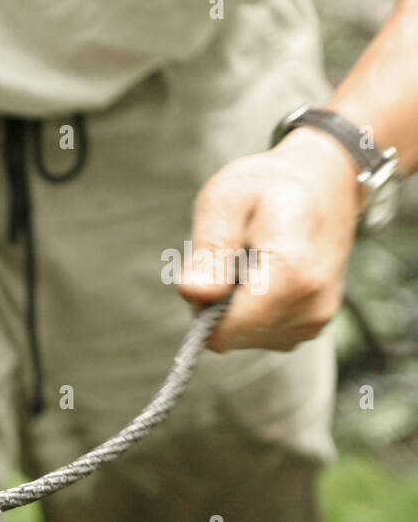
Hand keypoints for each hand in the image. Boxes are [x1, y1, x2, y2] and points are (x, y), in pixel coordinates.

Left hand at [178, 126, 362, 351]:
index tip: (212, 266)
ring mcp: (315, 320)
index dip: (203, 304)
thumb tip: (195, 293)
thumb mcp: (225, 198)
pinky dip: (253, 311)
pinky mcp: (312, 326)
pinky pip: (261, 334)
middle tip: (231, 258)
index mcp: (291, 272)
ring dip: (235, 306)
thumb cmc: (269, 186)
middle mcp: (310, 304)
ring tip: (252, 262)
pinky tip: (265, 276)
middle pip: (231, 336)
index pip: (226, 329)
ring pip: (243, 338)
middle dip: (217, 304)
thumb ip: (210, 247)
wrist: (326, 183)